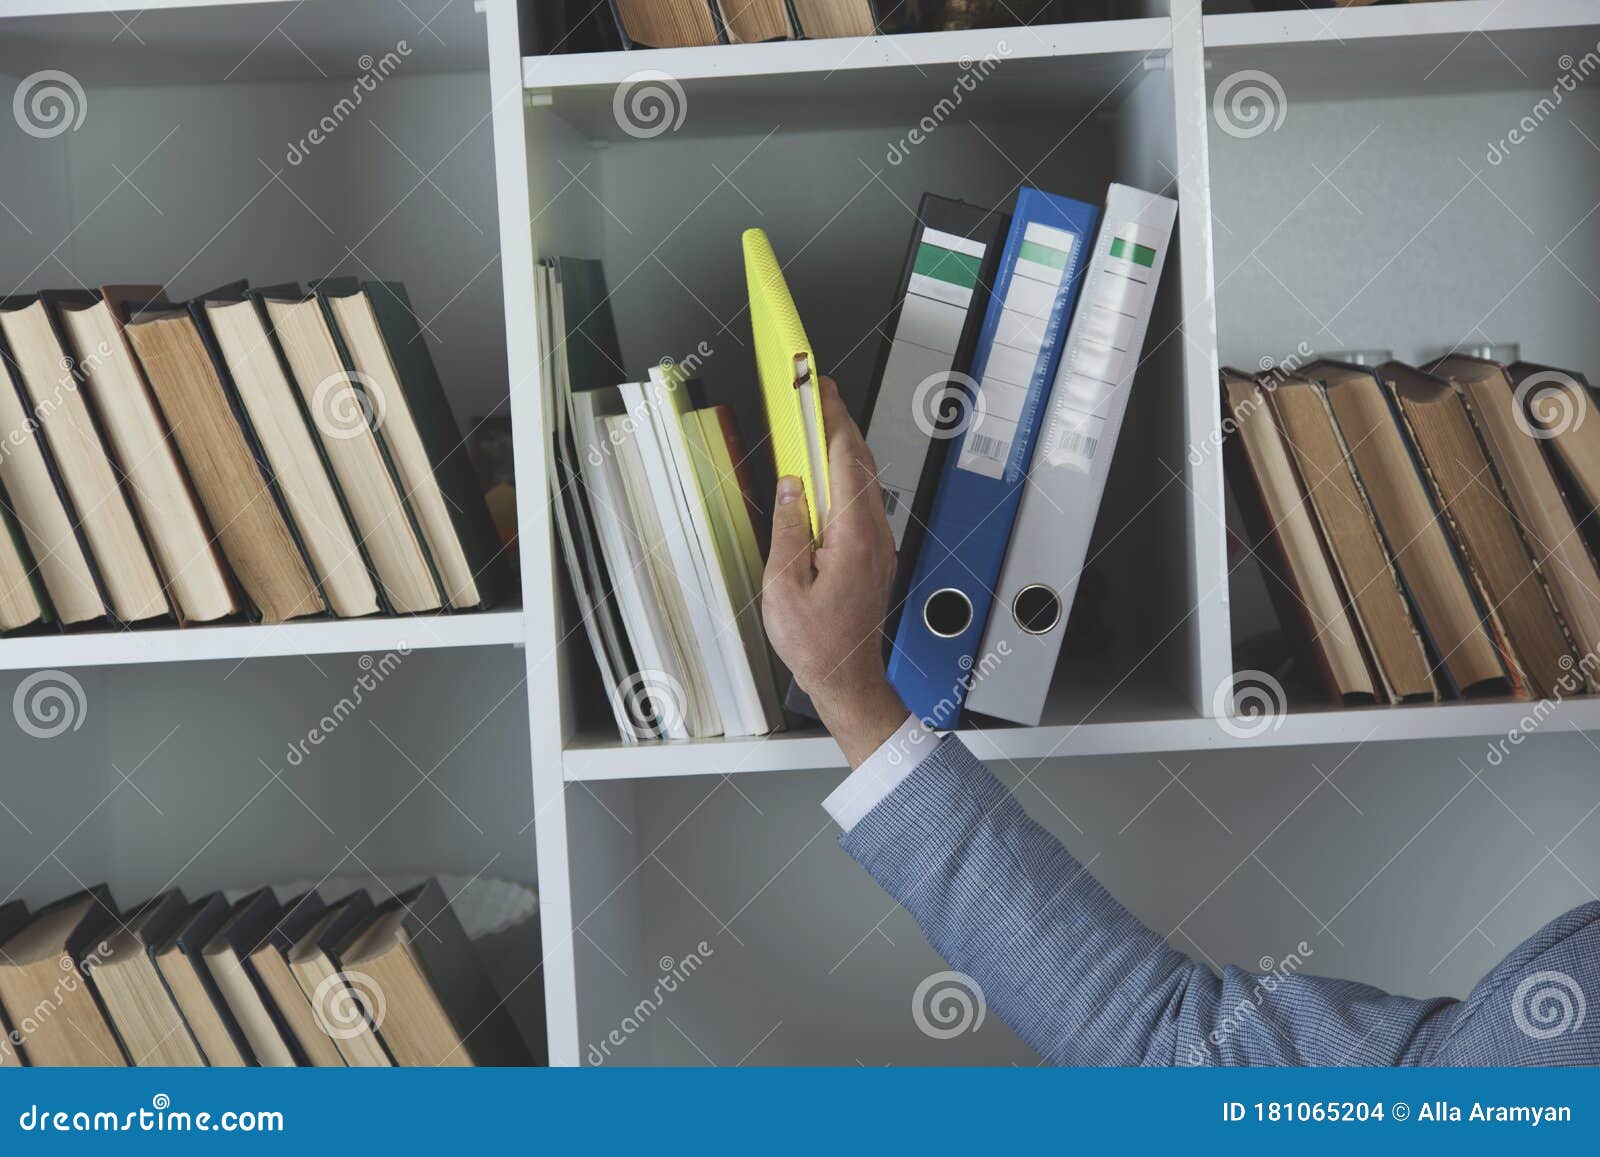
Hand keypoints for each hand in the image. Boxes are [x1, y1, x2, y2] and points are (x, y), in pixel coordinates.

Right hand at [763, 377, 908, 767]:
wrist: (846, 679)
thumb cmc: (817, 644)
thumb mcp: (784, 586)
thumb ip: (788, 529)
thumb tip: (791, 485)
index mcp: (853, 536)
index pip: (844, 459)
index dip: (829, 418)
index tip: (817, 387)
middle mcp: (874, 534)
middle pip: (860, 463)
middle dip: (838, 422)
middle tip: (816, 393)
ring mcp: (878, 544)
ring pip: (863, 481)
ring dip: (842, 448)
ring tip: (817, 424)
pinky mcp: (874, 555)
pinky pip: (862, 502)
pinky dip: (845, 475)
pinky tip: (826, 474)